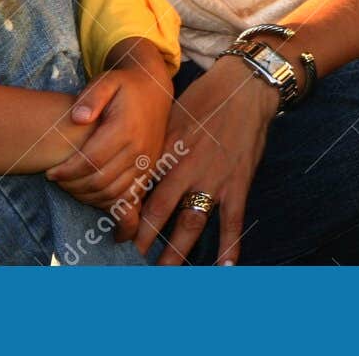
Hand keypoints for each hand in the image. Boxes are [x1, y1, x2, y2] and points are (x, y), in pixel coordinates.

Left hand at [45, 40, 172, 228]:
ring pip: (114, 193)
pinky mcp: (150, 169)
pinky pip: (128, 196)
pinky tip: (89, 192)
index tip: (50, 173)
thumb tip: (77, 118)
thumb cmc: (124, 85)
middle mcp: (139, 148)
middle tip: (56, 181)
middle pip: (101, 181)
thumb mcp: (106, 81)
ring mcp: (146, 161)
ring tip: (69, 186)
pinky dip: (106, 201)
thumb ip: (91, 97)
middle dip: (73, 186)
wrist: (155, 89)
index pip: (92, 160)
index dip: (68, 171)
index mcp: (126, 128)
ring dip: (88, 196)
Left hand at [134, 57, 279, 264]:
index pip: (140, 187)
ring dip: (177, 249)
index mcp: (167, 151)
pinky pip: (233, 220)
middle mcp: (186, 169)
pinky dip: (230, 245)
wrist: (243, 88)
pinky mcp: (237, 183)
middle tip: (131, 256)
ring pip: (191, 222)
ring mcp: (213, 179)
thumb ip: (156, 141)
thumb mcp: (171, 115)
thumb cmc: (205, 97)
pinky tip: (225, 267)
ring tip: (164, 270)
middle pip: (159, 211)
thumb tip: (135, 160)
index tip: (114, 227)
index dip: (125, 209)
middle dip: (144, 236)